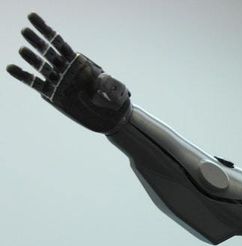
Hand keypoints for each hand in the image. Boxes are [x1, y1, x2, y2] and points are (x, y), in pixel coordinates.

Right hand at [6, 13, 130, 132]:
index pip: (60, 44)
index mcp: (80, 63)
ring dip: (32, 59)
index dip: (46, 30)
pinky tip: (11, 68)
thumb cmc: (116, 102)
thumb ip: (110, 83)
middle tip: (25, 30)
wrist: (113, 119)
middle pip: (48, 52)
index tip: (32, 17)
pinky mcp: (55, 95)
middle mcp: (67, 70)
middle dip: (37, 41)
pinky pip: (37, 84)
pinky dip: (25, 77)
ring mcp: (60, 82)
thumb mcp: (117, 90)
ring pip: (42, 68)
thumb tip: (101, 79)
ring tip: (22, 50)